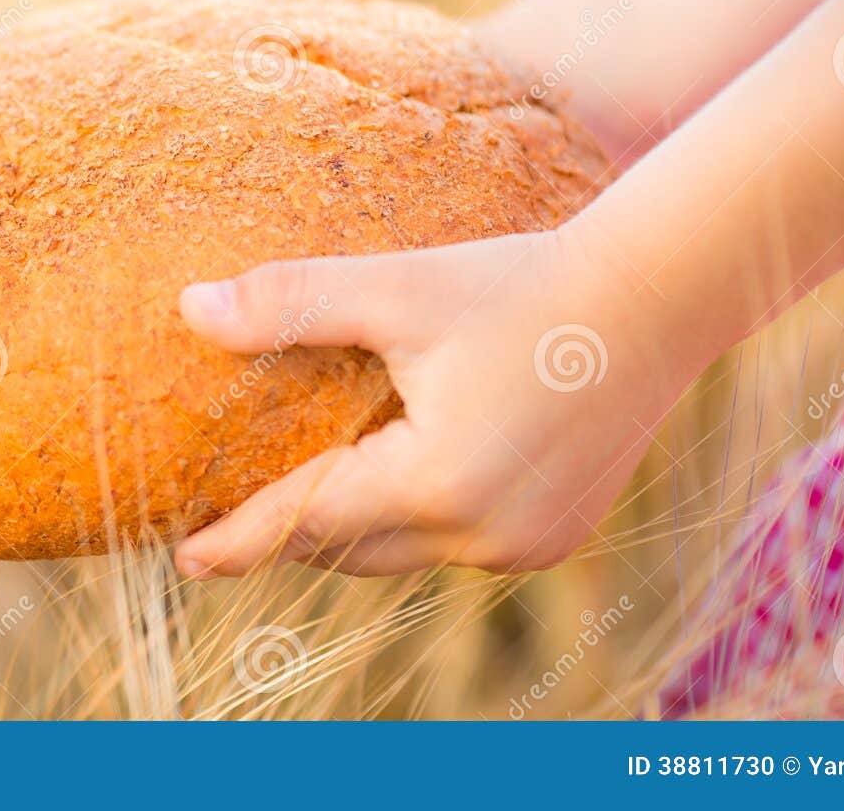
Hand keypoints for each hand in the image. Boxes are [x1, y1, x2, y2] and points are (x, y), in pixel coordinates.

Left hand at [173, 223, 696, 577]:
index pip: (307, 523)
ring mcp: (527, 544)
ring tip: (301, 496)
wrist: (658, 296)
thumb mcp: (398, 288)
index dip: (241, 542)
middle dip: (289, 535)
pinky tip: (393, 480)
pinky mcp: (556, 537)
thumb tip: (190, 308)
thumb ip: (292, 303)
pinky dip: (413, 521)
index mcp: (436, 482)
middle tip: (228, 521)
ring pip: (403, 553)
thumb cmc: (521, 285)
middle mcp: (483, 533)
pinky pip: (455, 544)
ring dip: (352, 528)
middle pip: (351, 549)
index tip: (185, 558)